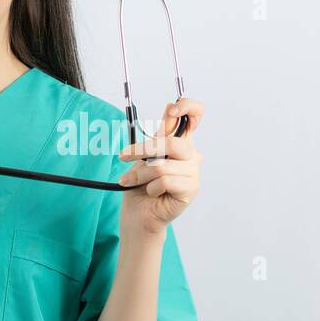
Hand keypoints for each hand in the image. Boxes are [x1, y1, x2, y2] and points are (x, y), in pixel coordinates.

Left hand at [116, 98, 203, 235]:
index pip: (195, 115)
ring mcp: (193, 172)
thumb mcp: (144, 156)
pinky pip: (165, 181)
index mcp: (180, 141)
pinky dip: (151, 187)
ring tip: (132, 181)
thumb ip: (157, 138)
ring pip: (163, 166)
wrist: (139, 213)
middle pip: (173, 143)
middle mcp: (190, 154)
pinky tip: (152, 192)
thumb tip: (169, 113)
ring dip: (141, 174)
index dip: (187, 107)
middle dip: (143, 150)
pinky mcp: (191, 189)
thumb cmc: (141, 184)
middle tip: (124, 156)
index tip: (171, 109)